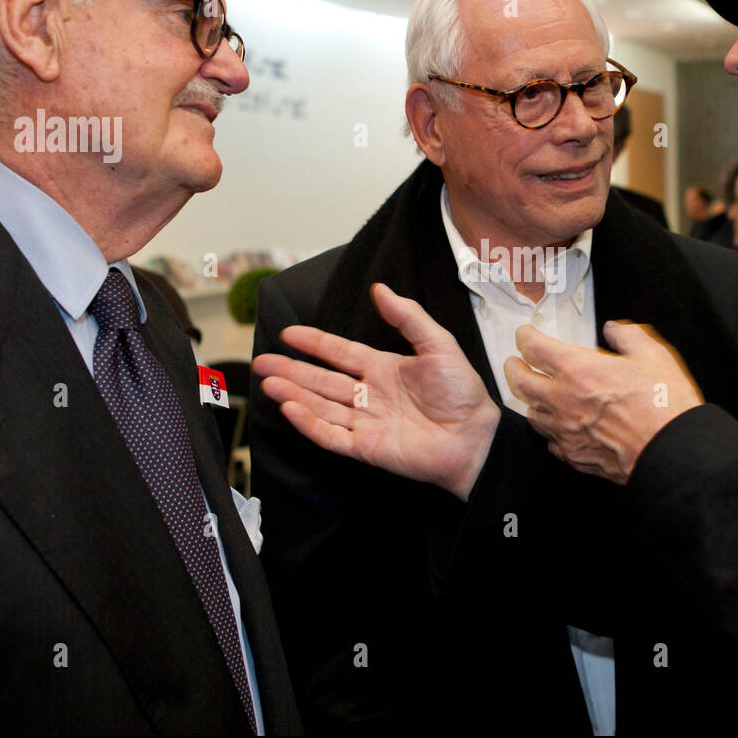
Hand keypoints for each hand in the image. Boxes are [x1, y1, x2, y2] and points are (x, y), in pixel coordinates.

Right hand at [252, 283, 499, 499]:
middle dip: (292, 371)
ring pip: (321, 406)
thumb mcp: (438, 345)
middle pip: (322, 380)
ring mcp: (366, 422)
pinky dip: (311, 423)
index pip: (340, 353)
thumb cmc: (462, 392)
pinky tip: (291, 409)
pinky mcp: (368, 448)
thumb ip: (408, 317)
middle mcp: (370, 394)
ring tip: (269, 382)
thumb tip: (379, 289)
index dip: (314, 343)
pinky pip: (332, 435)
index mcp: (384, 368)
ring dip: (295, 394)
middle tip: (262, 362)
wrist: (475, 436)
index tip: (288, 334)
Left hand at [503, 320, 701, 484]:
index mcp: (578, 370)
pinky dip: (549, 430)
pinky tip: (557, 426)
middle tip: (514, 362)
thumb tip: (615, 330)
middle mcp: (563, 401)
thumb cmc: (664, 406)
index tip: (525, 334)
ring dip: (530, 400)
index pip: (534, 347)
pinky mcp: (573, 456)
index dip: (525, 337)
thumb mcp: (653, 356)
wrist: (671, 453)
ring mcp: (565, 431)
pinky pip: (549, 441)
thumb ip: (629, 336)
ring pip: (531, 414)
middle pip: (519, 381)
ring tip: (535, 394)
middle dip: (513, 367)